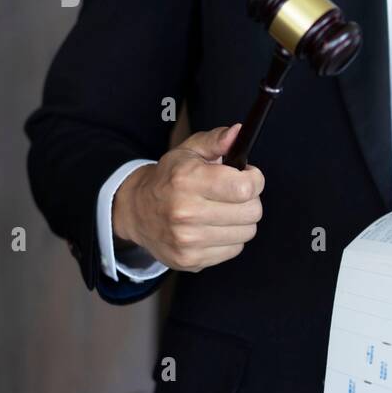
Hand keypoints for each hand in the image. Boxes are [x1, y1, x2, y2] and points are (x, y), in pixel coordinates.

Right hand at [112, 124, 263, 271]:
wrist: (137, 211)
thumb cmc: (169, 178)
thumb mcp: (188, 151)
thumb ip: (215, 140)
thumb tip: (238, 132)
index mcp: (187, 180)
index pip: (244, 187)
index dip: (254, 179)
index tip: (248, 176)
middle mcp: (186, 212)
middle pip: (251, 212)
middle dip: (250, 200)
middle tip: (235, 194)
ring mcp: (188, 241)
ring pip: (246, 232)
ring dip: (241, 220)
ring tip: (223, 210)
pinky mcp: (190, 260)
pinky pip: (234, 249)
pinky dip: (230, 238)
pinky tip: (214, 227)